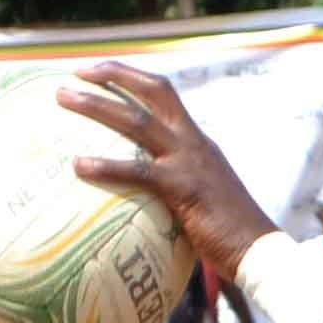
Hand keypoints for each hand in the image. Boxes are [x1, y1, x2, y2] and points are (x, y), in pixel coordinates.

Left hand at [55, 62, 276, 276]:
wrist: (258, 251)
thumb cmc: (229, 234)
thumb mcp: (202, 198)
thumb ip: (175, 189)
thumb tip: (141, 200)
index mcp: (197, 141)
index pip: (165, 94)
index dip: (133, 77)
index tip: (100, 71)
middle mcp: (193, 142)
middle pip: (153, 91)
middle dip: (114, 75)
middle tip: (76, 72)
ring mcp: (188, 162)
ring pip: (137, 121)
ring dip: (98, 105)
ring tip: (64, 98)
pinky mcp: (183, 188)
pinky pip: (138, 172)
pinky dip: (106, 166)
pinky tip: (78, 166)